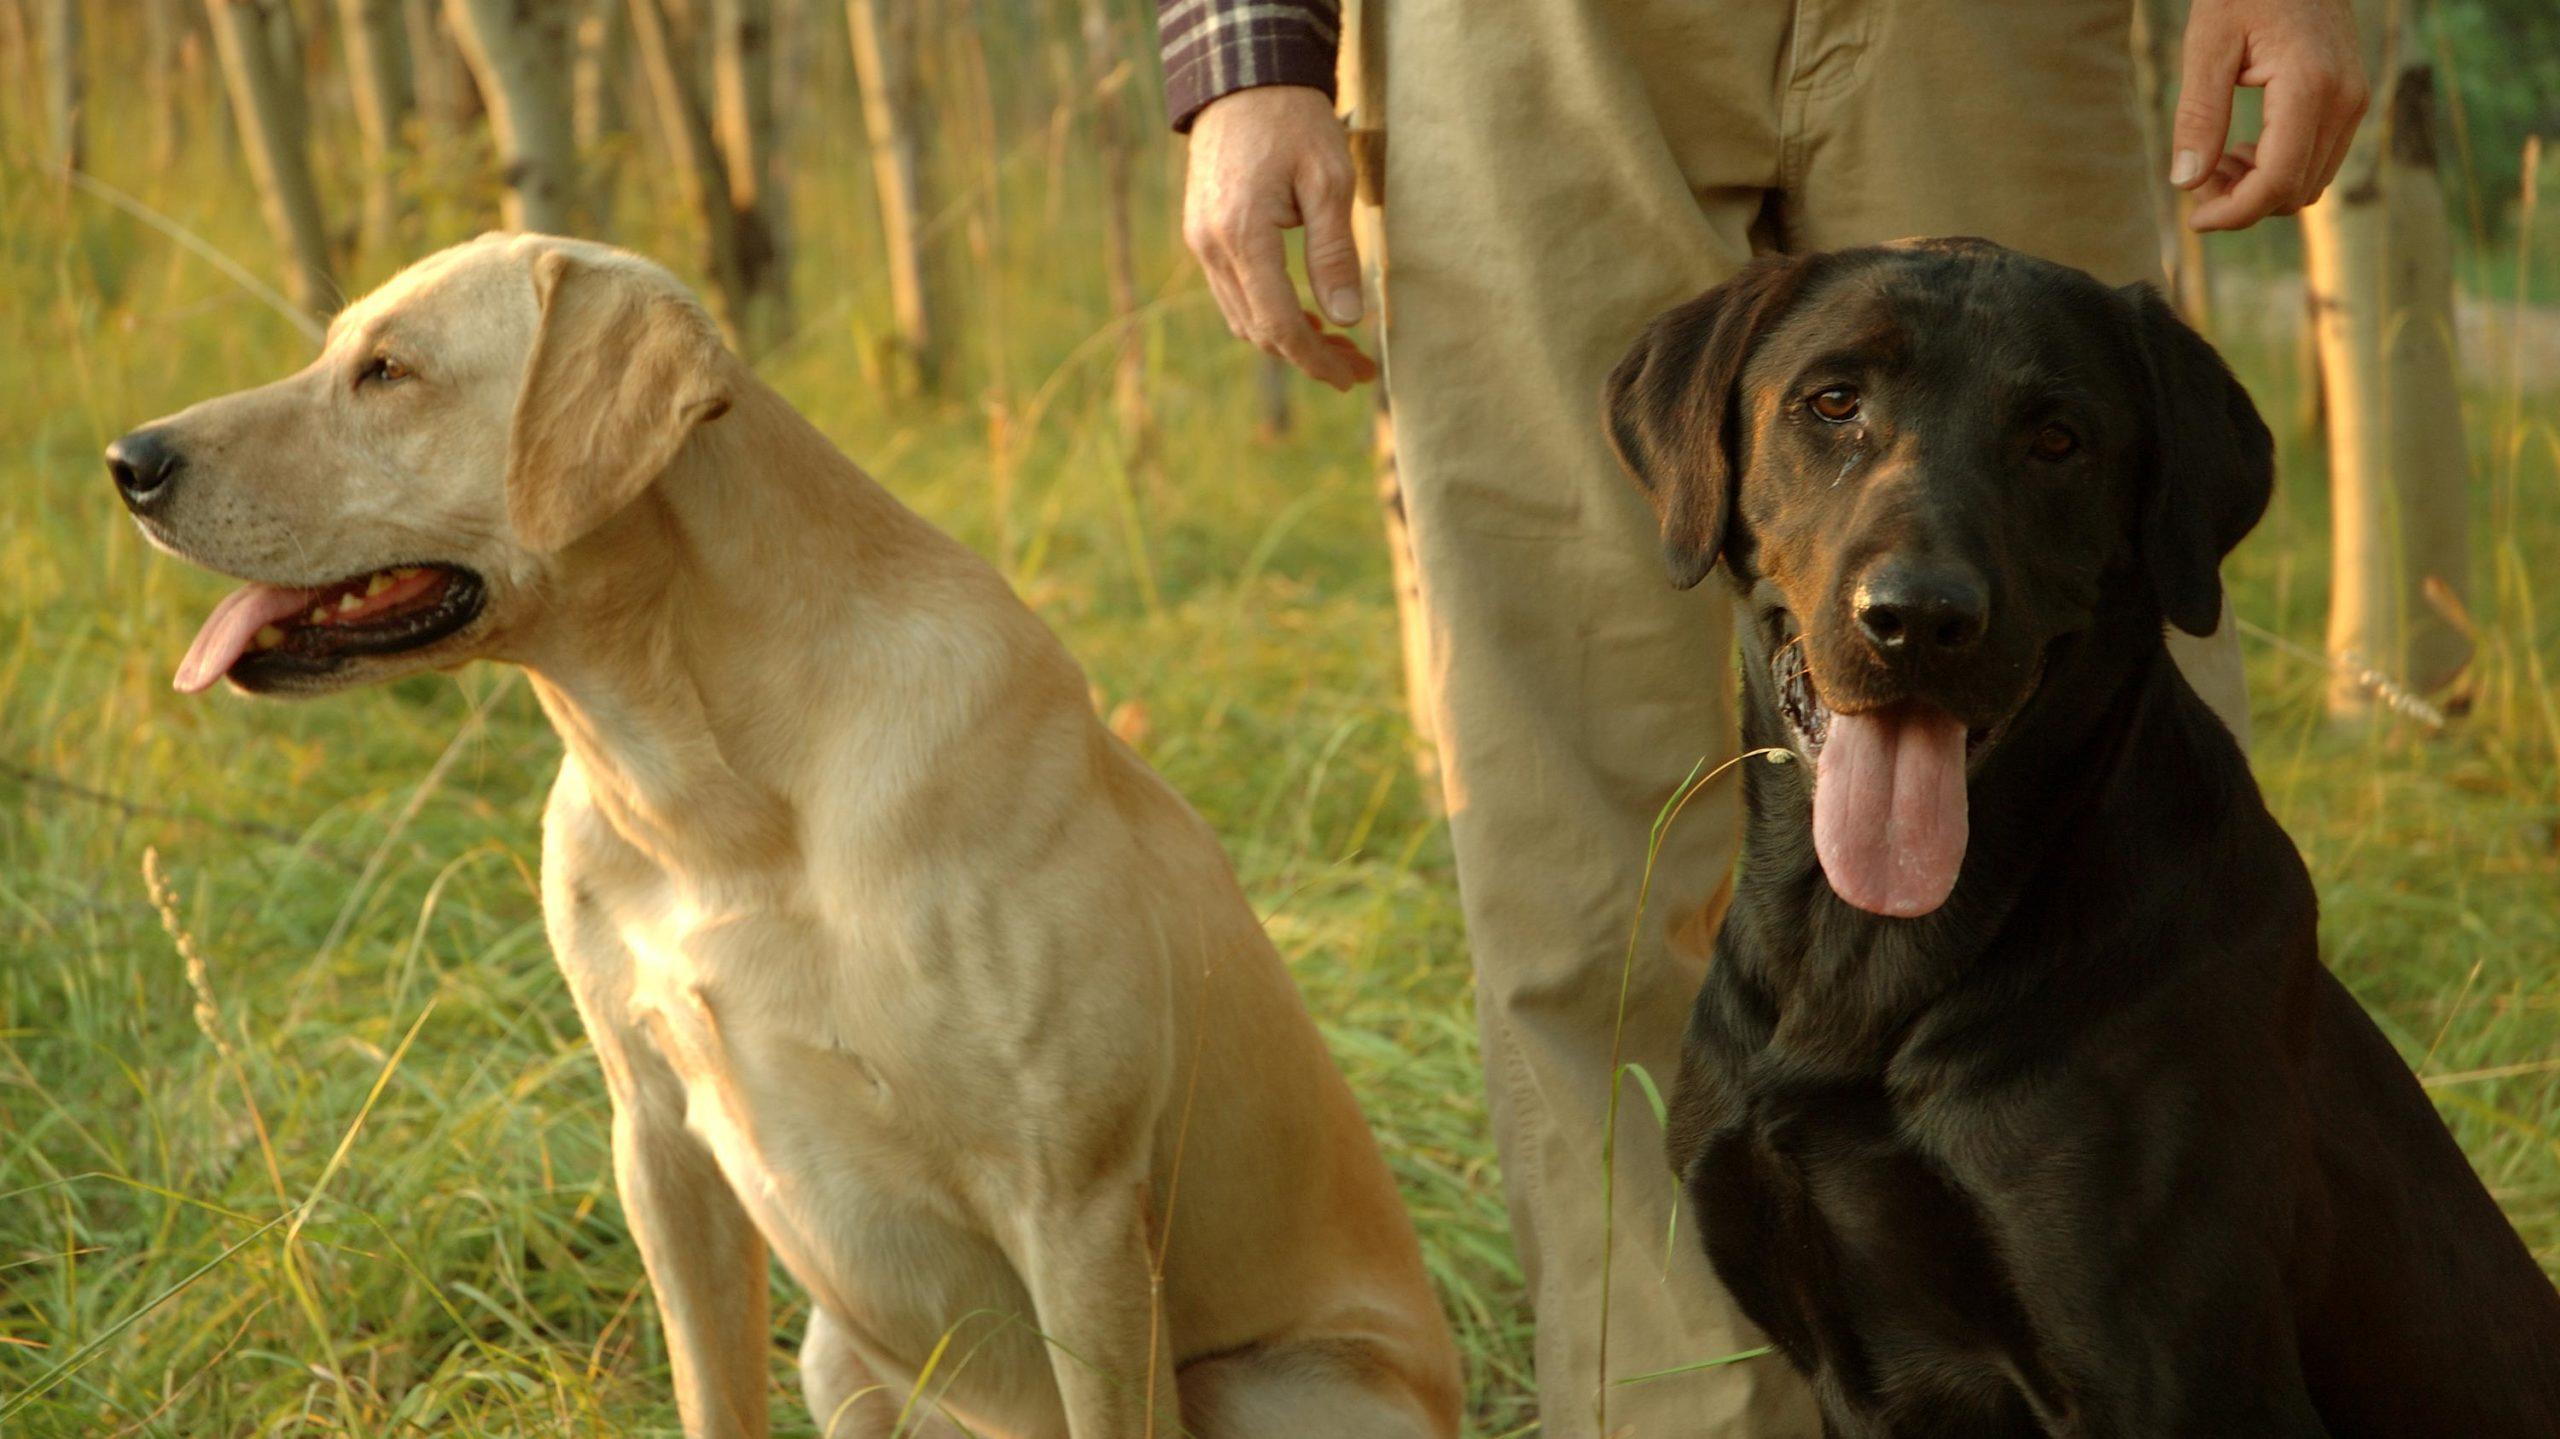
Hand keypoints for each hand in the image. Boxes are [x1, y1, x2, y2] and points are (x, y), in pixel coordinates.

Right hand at [1181, 85, 1377, 390]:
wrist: (1243, 79)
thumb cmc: (1293, 122)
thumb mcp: (1329, 182)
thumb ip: (1335, 254)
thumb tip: (1346, 319)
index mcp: (1242, 236)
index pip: (1278, 324)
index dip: (1316, 360)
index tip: (1352, 376)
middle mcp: (1211, 247)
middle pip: (1258, 332)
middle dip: (1308, 357)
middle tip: (1355, 367)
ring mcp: (1200, 243)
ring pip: (1242, 318)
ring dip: (1287, 339)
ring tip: (1338, 343)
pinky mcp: (1202, 235)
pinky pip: (1233, 293)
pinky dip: (1268, 312)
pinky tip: (1304, 311)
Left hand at [2173, 0, 2369, 230]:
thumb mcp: (2207, 45)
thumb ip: (2199, 116)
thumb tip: (2185, 183)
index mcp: (2310, 87)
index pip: (2277, 181)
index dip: (2233, 213)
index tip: (2193, 220)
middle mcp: (2344, 100)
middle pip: (2295, 191)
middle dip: (2241, 203)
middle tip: (2197, 180)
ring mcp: (2354, 101)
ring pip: (2310, 183)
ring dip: (2259, 190)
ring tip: (2215, 162)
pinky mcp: (2350, 99)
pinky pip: (2318, 159)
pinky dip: (2278, 170)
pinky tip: (2242, 150)